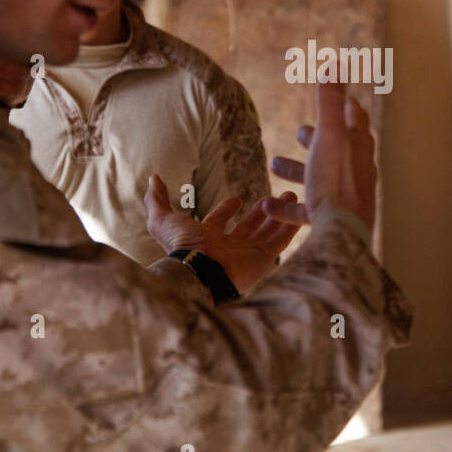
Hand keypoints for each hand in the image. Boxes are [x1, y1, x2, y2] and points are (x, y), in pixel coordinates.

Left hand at [144, 176, 301, 293]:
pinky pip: (280, 241)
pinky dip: (289, 226)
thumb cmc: (182, 247)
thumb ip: (158, 201)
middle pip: (249, 226)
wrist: (201, 271)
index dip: (226, 209)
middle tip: (274, 195)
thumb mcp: (163, 220)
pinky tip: (299, 211)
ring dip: (279, 213)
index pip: (220, 221)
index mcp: (207, 238)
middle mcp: (229, 247)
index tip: (236, 198)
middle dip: (261, 211)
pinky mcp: (263, 260)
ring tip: (291, 195)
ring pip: (267, 230)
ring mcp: (247, 254)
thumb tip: (153, 180)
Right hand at [263, 81, 376, 230]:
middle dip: (316, 138)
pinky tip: (266, 205)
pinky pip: (306, 208)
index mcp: (358, 145)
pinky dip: (286, 206)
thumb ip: (329, 101)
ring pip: (318, 177)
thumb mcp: (329, 133)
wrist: (342, 231)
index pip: (356, 117)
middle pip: (336, 148)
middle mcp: (356, 169)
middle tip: (301, 131)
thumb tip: (333, 64)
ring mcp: (344, 195)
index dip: (347, 104)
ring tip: (274, 163)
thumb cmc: (337, 179)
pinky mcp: (330, 218)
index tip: (340, 96)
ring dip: (296, 169)